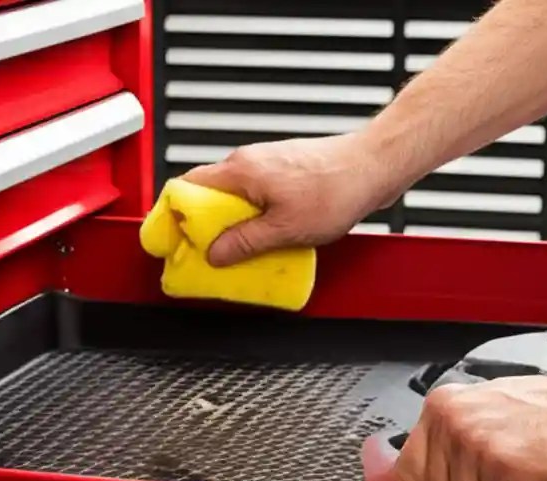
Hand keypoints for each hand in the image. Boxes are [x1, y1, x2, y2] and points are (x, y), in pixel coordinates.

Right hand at [181, 134, 404, 266]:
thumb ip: (244, 243)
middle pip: (208, 194)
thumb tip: (216, 254)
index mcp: (240, 171)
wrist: (375, 165)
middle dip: (204, 226)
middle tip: (207, 253)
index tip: (171, 237)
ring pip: (234, 196)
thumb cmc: (336, 189)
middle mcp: (249, 161)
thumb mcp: (284, 230)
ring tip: (241, 250)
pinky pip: (256, 196)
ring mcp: (267, 164)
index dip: (173, 214)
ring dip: (233, 223)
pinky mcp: (284, 171)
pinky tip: (267, 236)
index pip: (186, 187)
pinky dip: (254, 216)